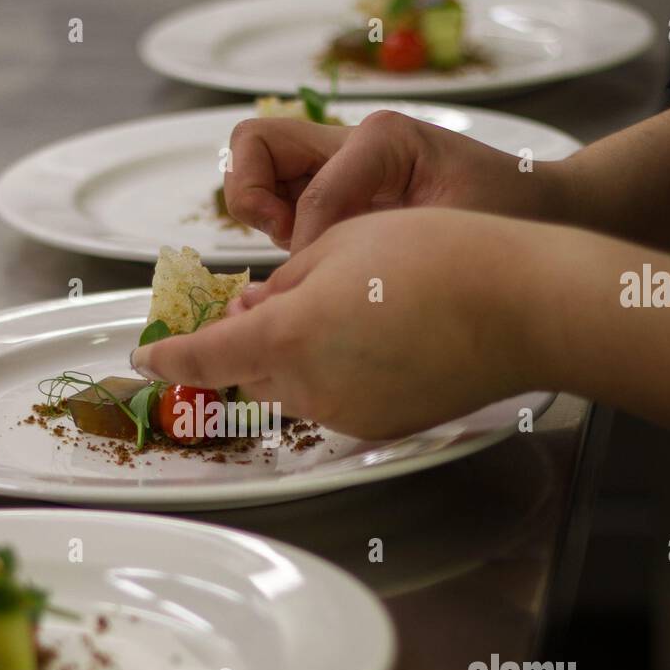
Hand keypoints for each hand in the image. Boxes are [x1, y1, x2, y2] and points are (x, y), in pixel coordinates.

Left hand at [132, 209, 529, 439]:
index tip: (145, 355)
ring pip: (295, 385)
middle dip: (250, 341)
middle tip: (270, 300)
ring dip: (297, 354)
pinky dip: (336, 371)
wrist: (523, 305)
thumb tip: (259, 311)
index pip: (207, 355)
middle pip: (252, 372)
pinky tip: (377, 335)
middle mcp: (311, 387)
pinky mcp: (385, 425)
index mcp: (288, 336)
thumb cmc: (436, 256)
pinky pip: (337, 398)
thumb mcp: (341, 244)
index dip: (170, 354)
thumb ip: (284, 284)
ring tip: (346, 306)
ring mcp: (350, 413)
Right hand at [223, 110, 558, 253]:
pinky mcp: (342, 193)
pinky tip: (320, 261)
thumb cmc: (511, 211)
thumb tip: (316, 266)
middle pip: (256, 142)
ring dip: (260, 210)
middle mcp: (354, 143)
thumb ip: (384, 240)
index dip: (307, 239)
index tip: (326, 273)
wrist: (546, 208)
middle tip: (281, 236)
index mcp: (382, 139)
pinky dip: (279, 228)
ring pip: (260, 168)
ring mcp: (343, 167)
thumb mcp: (452, 226)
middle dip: (249, 193)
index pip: (310, 190)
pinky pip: (283, 200)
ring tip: (299, 251)